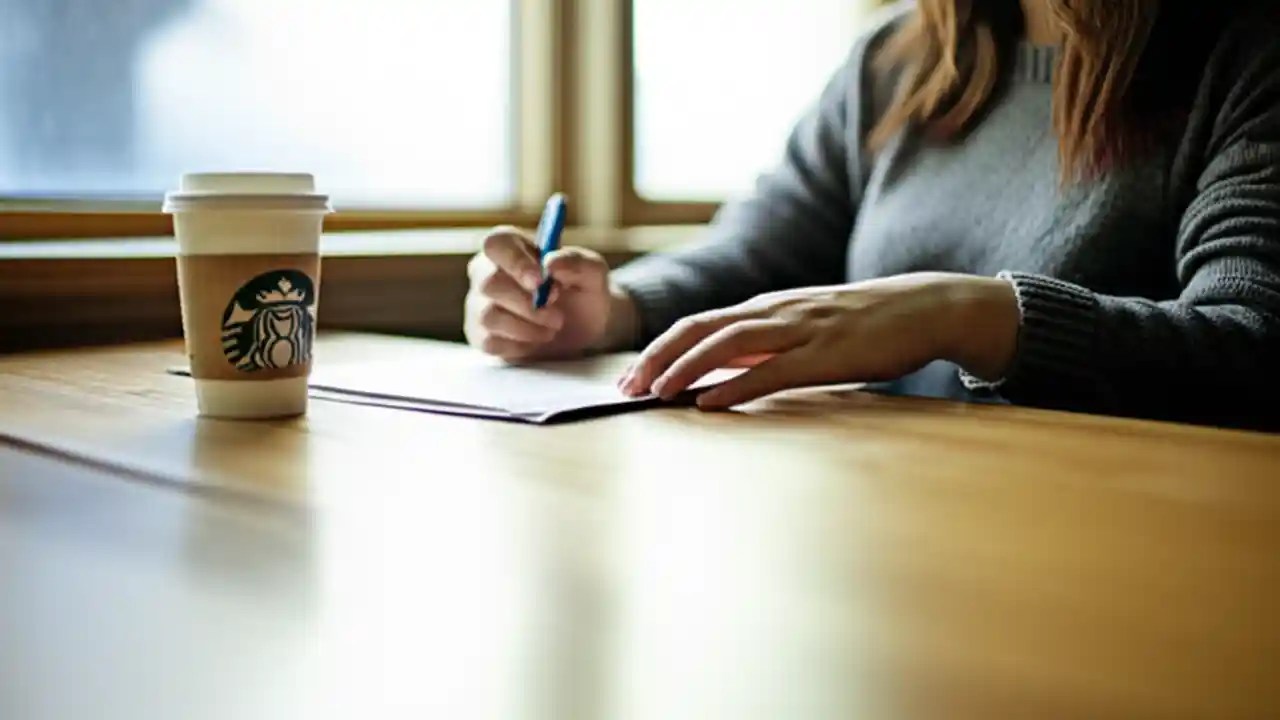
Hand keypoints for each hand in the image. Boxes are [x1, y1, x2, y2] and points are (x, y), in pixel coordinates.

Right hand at [466, 226, 627, 361]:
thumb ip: (577, 261)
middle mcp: (487, 272)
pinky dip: (520, 344)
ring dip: (527, 326)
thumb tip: (550, 263)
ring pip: (488, 315)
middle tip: (557, 313)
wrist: (586, 328)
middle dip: (527, 303)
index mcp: (510, 247)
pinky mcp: (481, 335)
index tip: (540, 281)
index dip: (514, 261)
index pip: (496, 244)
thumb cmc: (584, 290)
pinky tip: (538, 339)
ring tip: (553, 327)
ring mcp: (480, 304)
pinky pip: (490, 342)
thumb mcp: (593, 273)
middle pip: (489, 283)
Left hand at [618, 273, 1018, 408]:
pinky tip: (710, 402)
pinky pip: (772, 370)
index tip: (631, 375)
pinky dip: (735, 386)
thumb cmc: (864, 323)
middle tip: (626, 387)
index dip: (660, 347)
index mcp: (767, 307)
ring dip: (685, 368)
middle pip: (700, 328)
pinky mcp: (827, 354)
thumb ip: (766, 345)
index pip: (699, 322)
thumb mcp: (806, 327)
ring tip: (655, 392)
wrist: (925, 307)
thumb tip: (723, 371)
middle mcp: (775, 311)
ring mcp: (800, 329)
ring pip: (727, 343)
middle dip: (657, 356)